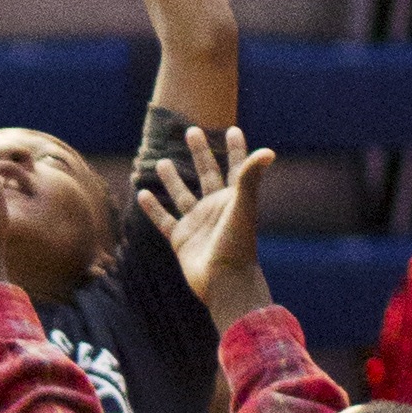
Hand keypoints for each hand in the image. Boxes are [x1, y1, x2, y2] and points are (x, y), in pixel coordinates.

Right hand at [137, 121, 277, 333]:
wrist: (225, 282)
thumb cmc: (237, 244)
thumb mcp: (243, 206)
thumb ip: (250, 177)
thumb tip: (270, 150)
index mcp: (233, 199)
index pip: (237, 168)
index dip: (236, 149)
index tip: (233, 130)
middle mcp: (215, 208)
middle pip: (207, 174)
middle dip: (200, 153)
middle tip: (192, 131)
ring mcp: (198, 223)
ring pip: (183, 195)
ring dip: (173, 179)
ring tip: (162, 161)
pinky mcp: (182, 239)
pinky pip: (165, 220)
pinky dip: (153, 208)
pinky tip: (142, 194)